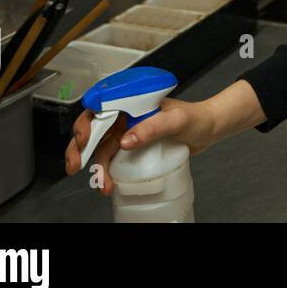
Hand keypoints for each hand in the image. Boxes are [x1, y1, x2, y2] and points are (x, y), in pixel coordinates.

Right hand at [63, 98, 218, 194]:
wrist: (211, 129)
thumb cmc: (197, 117)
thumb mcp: (177, 120)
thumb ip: (153, 127)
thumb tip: (126, 140)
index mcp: (132, 102)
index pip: (100, 108)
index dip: (86, 123)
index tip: (84, 139)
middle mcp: (127, 116)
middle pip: (94, 130)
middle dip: (79, 148)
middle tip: (75, 166)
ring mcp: (130, 132)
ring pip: (102, 148)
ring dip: (95, 166)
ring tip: (101, 184)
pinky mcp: (135, 148)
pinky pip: (114, 159)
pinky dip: (107, 171)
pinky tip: (108, 182)